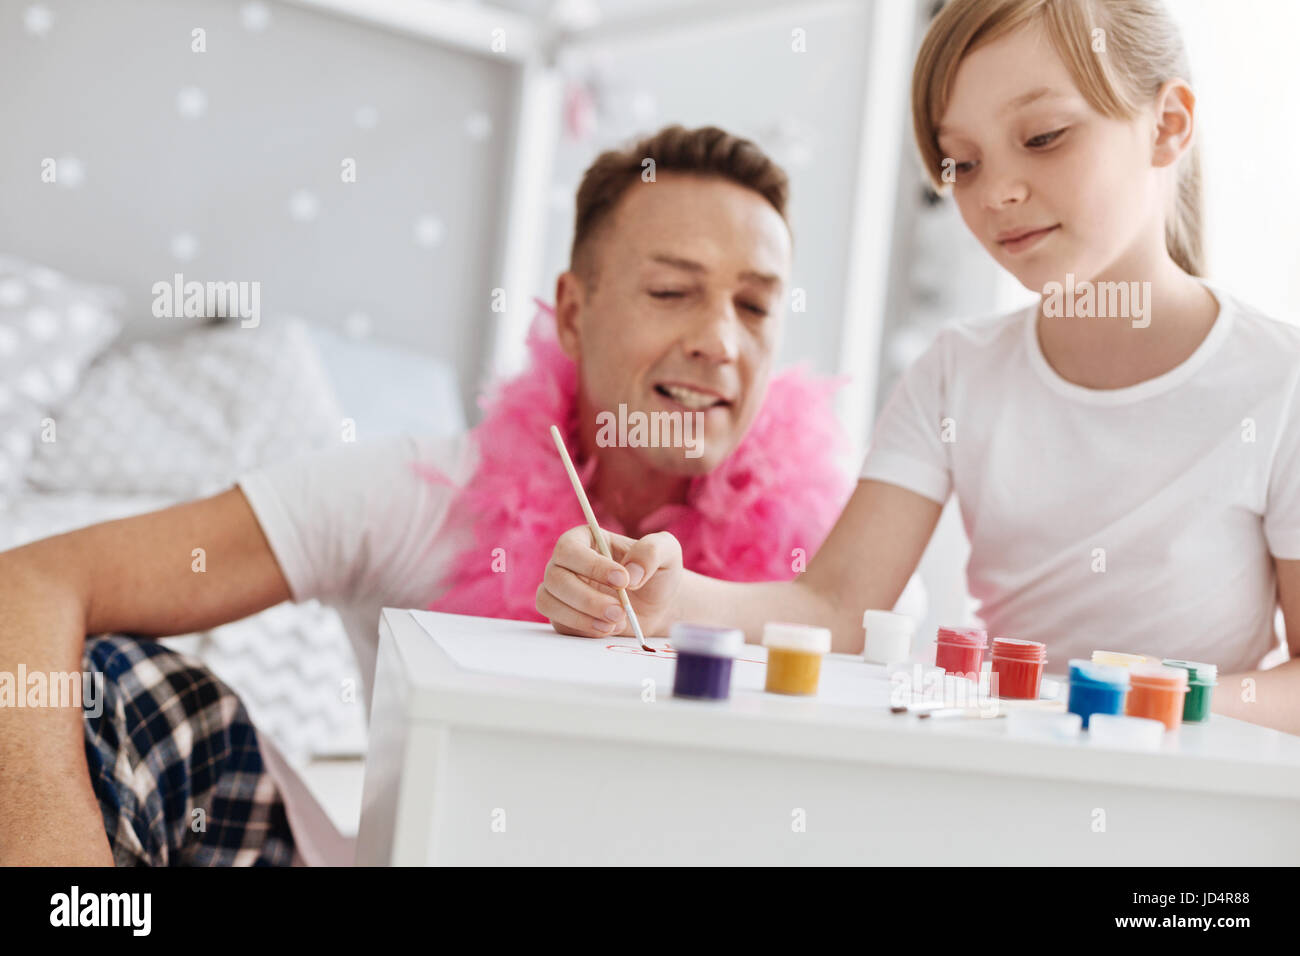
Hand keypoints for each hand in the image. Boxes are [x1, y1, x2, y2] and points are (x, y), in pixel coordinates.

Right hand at [536, 526, 682, 637]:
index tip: (623, 580)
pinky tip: (609, 628)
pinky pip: (560, 623)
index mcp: (585, 539)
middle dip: (587, 598)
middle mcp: (565, 563)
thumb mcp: (666, 552)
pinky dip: (584, 629)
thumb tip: (630, 573)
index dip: (591, 565)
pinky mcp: (562, 616)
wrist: (656, 606)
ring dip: (581, 616)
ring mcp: (560, 591)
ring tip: (617, 622)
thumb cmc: (657, 573)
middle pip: (555, 578)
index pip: (570, 549)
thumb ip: (651, 552)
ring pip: (549, 601)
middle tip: (619, 611)